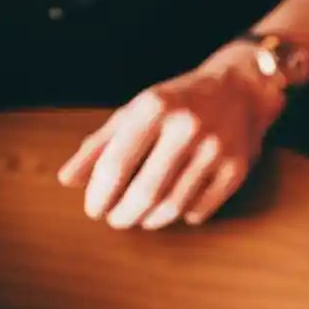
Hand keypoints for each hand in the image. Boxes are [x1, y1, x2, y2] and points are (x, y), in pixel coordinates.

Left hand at [57, 42, 284, 229]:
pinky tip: (177, 209)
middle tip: (116, 220)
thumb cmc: (178, 102)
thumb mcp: (136, 111)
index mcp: (154, 107)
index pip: (117, 163)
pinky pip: (202, 208)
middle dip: (124, 214)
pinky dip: (184, 215)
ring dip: (151, 219)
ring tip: (142, 218)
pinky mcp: (237, 168)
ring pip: (174, 205)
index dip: (100, 194)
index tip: (93, 210)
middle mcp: (187, 126)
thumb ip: (100, 144)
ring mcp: (215, 149)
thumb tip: (67, 179)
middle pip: (146, 191)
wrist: (241, 88)